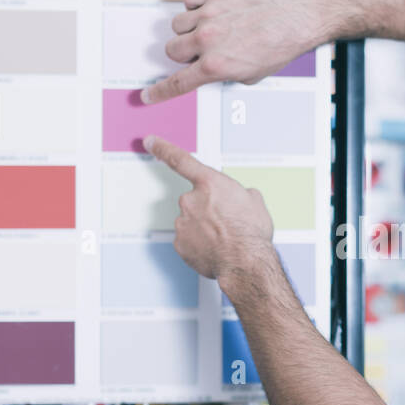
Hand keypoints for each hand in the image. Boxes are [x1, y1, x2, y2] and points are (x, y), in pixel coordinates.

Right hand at [141, 0, 320, 104]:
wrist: (292, 21)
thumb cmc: (277, 48)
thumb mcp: (249, 76)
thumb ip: (223, 74)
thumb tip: (211, 71)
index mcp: (215, 66)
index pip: (178, 82)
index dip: (160, 91)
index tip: (148, 95)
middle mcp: (208, 41)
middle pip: (172, 50)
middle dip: (183, 55)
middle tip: (201, 53)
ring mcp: (209, 16)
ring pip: (177, 25)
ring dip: (188, 30)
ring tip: (209, 31)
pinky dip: (193, 6)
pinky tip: (208, 12)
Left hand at [143, 136, 274, 288]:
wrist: (245, 263)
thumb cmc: (250, 234)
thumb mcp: (255, 203)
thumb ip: (241, 194)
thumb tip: (242, 197)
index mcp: (210, 184)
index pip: (181, 160)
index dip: (163, 148)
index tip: (150, 142)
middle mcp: (191, 200)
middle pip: (195, 201)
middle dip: (207, 210)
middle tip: (226, 223)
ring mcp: (182, 222)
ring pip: (191, 222)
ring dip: (204, 229)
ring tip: (224, 240)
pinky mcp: (179, 244)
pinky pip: (188, 241)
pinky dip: (199, 244)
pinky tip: (214, 250)